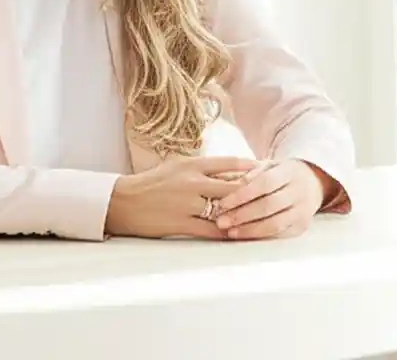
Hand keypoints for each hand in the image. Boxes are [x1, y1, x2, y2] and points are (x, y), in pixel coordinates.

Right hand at [105, 155, 257, 238]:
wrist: (124, 202)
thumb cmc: (151, 182)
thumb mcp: (176, 166)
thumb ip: (201, 167)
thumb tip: (229, 169)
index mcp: (191, 165)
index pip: (228, 163)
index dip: (250, 166)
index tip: (268, 168)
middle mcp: (192, 182)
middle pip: (232, 185)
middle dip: (254, 190)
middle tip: (272, 193)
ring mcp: (187, 204)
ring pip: (225, 209)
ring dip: (244, 213)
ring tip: (263, 215)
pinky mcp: (181, 223)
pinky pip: (211, 230)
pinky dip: (228, 232)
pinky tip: (240, 234)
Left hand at [214, 159, 328, 239]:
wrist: (312, 183)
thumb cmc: (281, 174)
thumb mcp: (269, 166)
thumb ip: (250, 173)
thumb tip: (227, 185)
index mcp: (290, 172)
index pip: (264, 184)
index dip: (242, 195)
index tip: (222, 204)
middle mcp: (300, 191)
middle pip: (269, 206)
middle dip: (242, 215)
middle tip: (221, 221)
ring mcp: (303, 211)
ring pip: (275, 224)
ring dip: (249, 230)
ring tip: (229, 232)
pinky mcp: (302, 226)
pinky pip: (279, 234)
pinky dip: (260, 236)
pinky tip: (244, 235)